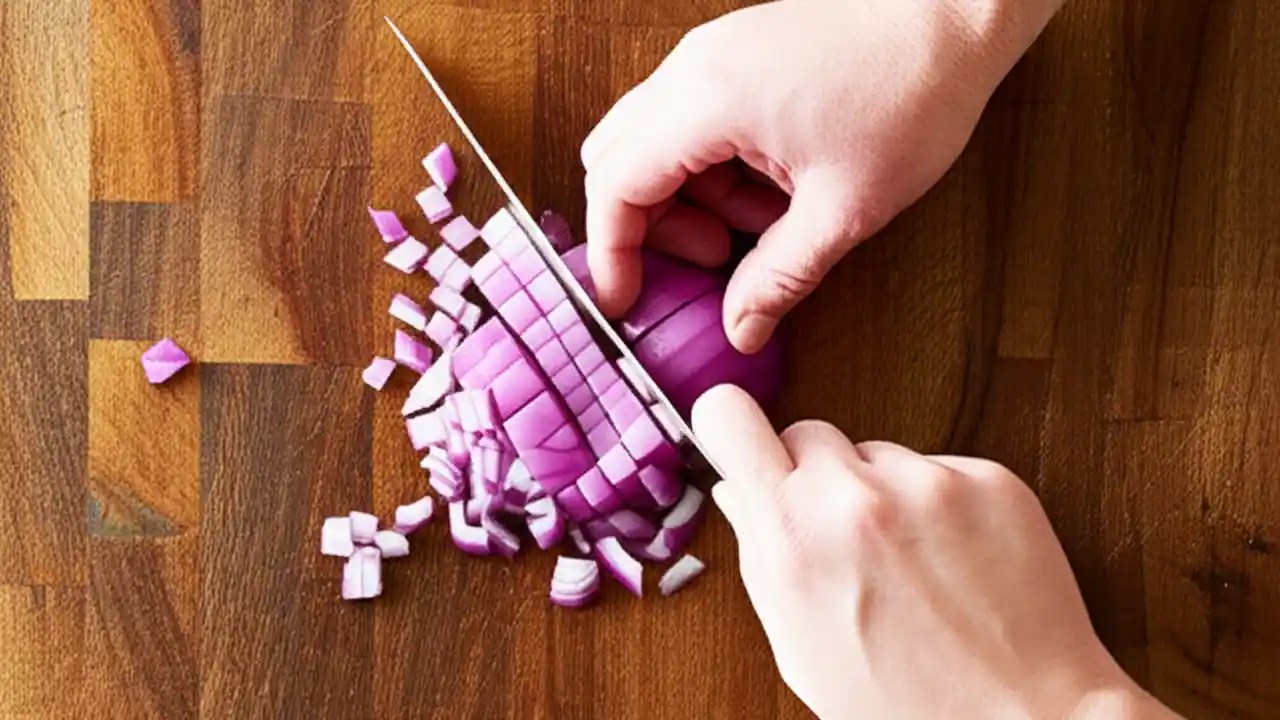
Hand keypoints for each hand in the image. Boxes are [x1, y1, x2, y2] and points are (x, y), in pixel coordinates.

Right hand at [582, 0, 1062, 352]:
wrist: (954, 14)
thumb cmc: (911, 93)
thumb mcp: (843, 208)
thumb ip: (780, 277)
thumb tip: (740, 329)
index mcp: (707, 101)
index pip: (616, 186)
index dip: (611, 253)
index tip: (623, 299)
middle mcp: (693, 69)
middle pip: (618, 161)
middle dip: (649, 225)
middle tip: (711, 260)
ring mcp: (712, 55)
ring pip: (654, 142)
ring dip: (691, 199)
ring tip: (763, 224)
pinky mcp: (736, 55)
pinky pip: (692, 121)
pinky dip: (714, 168)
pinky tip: (775, 189)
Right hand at [691, 386, 1179, 719]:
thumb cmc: (905, 704)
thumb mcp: (800, 645)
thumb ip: (761, 556)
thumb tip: (738, 491)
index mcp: (793, 537)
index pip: (728, 416)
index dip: (729, 427)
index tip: (741, 442)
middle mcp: (856, 496)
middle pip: (807, 432)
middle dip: (814, 476)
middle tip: (841, 535)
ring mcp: (929, 482)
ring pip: (878, 453)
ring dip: (884, 493)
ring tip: (911, 565)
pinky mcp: (990, 479)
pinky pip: (940, 467)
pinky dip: (942, 504)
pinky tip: (953, 561)